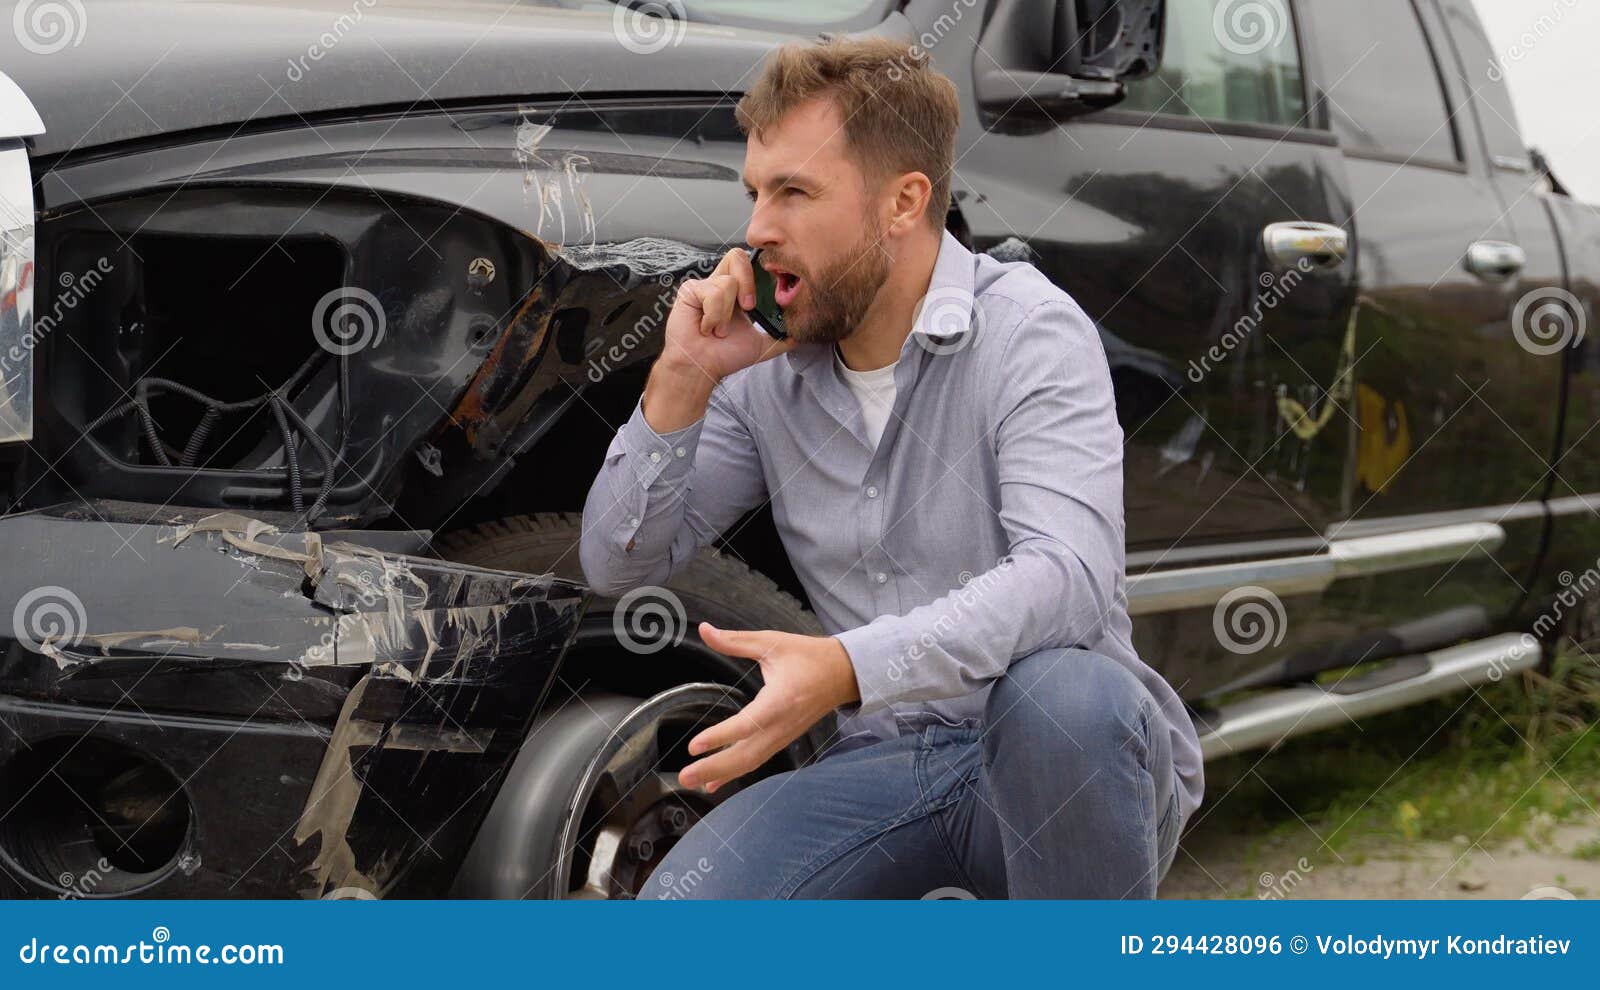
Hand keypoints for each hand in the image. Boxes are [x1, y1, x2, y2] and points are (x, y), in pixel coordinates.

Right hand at [643, 250, 797, 432]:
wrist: (701, 368)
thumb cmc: (723, 356)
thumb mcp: (761, 345)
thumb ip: (782, 337)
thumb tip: (803, 334)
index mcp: (737, 292)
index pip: (751, 265)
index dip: (760, 272)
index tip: (761, 299)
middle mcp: (720, 284)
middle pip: (738, 256)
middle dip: (748, 283)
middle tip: (748, 308)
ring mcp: (704, 285)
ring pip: (728, 281)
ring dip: (727, 314)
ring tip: (718, 330)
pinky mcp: (690, 290)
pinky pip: (712, 292)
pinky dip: (713, 316)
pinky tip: (705, 328)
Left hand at [679, 622, 859, 793]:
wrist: (842, 674)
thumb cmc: (807, 656)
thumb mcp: (772, 642)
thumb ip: (735, 640)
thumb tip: (705, 629)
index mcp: (780, 700)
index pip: (746, 724)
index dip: (720, 737)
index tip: (694, 746)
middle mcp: (781, 725)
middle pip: (746, 754)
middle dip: (714, 768)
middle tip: (684, 776)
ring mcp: (783, 736)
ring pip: (750, 762)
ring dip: (720, 774)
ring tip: (691, 781)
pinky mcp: (782, 740)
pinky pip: (756, 760)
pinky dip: (734, 773)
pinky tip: (712, 784)